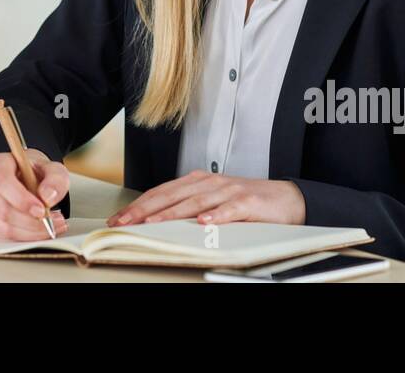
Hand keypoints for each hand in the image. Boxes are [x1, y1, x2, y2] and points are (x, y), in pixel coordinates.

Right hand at [0, 148, 68, 240]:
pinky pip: (3, 235)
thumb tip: (48, 197)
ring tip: (50, 225)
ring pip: (3, 226)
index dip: (21, 199)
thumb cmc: (36, 172)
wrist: (29, 179)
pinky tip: (39, 230)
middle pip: (2, 208)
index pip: (2, 181)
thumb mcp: (54, 170)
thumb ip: (55, 180)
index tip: (42, 209)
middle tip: (52, 220)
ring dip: (30, 231)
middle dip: (31, 220)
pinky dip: (25, 236)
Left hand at [106, 170, 305, 226]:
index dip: (139, 205)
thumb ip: (188, 208)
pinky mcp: (247, 202)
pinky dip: (216, 216)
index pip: (161, 192)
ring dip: (172, 213)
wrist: (285, 198)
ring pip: (195, 202)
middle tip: (125, 222)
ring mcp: (228, 191)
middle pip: (172, 196)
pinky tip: (204, 222)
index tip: (119, 218)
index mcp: (197, 181)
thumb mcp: (212, 202)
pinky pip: (229, 209)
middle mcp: (209, 183)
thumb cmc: (246, 202)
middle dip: (145, 209)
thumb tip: (156, 220)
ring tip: (153, 222)